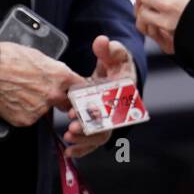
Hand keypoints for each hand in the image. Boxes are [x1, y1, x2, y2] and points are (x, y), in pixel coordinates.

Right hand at [0, 42, 83, 126]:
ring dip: (38, 105)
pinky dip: (22, 111)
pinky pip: (28, 117)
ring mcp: (39, 110)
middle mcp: (53, 95)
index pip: (80, 87)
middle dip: (60, 100)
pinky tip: (12, 100)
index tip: (74, 90)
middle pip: (67, 104)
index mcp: (60, 76)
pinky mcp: (24, 120)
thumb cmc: (7, 58)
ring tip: (19, 92)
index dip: (76, 88)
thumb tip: (56, 75)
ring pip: (45, 111)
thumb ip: (52, 69)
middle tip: (45, 93)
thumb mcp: (37, 55)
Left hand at [61, 35, 137, 158]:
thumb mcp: (114, 53)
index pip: (113, 105)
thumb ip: (108, 49)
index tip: (77, 109)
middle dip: (89, 129)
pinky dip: (83, 148)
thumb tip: (102, 42)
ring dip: (85, 140)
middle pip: (107, 125)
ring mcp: (110, 119)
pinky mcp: (100, 125)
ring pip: (100, 135)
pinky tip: (70, 152)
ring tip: (68, 137)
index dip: (97, 110)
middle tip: (71, 129)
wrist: (116, 72)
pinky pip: (94, 141)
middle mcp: (120, 109)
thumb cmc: (117, 62)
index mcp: (125, 92)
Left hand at [135, 0, 193, 54]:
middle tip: (152, 0)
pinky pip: (154, 37)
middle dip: (144, 5)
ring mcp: (168, 36)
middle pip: (142, 12)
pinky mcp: (172, 47)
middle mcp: (167, 23)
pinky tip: (162, 22)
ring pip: (144, 26)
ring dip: (146, 17)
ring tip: (156, 11)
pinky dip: (154, 28)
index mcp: (172, 6)